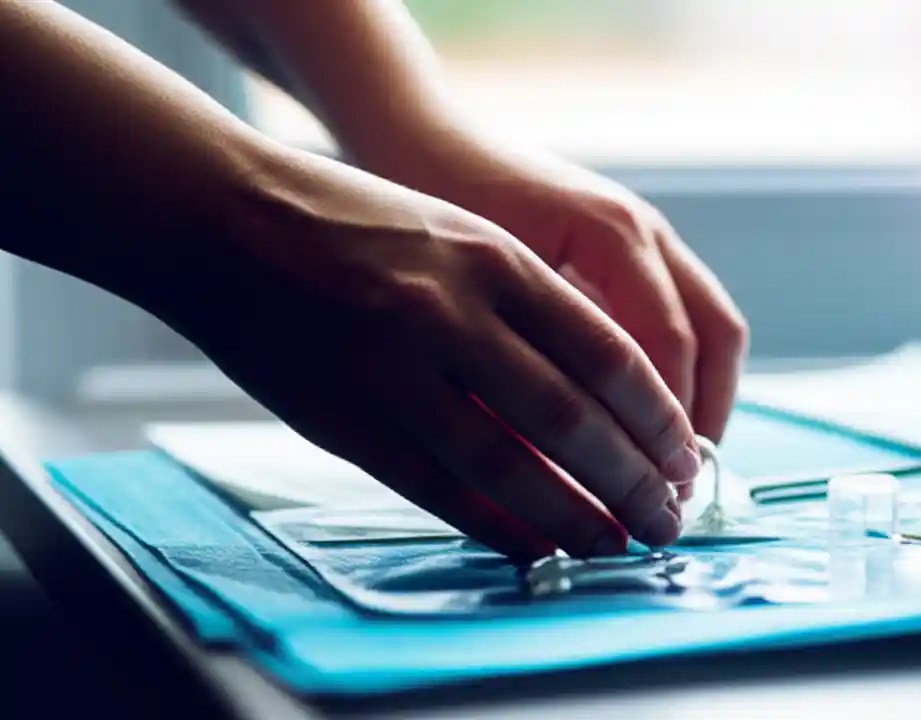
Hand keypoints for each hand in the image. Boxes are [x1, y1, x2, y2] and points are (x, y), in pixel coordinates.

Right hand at [162, 147, 701, 559]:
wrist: (232, 217)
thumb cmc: (362, 224)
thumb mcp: (465, 236)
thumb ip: (534, 307)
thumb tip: (609, 395)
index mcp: (497, 259)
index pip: (610, 355)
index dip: (658, 420)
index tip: (685, 459)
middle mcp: (453, 313)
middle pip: (573, 419)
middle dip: (633, 480)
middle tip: (667, 519)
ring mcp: (396, 368)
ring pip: (511, 465)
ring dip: (575, 515)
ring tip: (614, 543)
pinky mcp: (348, 418)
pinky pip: (440, 487)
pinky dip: (498, 524)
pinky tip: (536, 546)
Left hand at [368, 131, 748, 453]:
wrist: (429, 145)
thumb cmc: (436, 209)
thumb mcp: (474, 290)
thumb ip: (523, 358)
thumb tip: (557, 455)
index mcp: (608, 234)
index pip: (667, 344)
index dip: (665, 422)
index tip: (654, 484)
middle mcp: (645, 230)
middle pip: (716, 333)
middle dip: (703, 416)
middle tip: (677, 485)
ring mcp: (650, 234)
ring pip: (713, 324)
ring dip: (703, 396)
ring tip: (675, 464)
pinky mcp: (639, 248)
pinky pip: (688, 314)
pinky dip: (683, 370)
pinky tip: (648, 417)